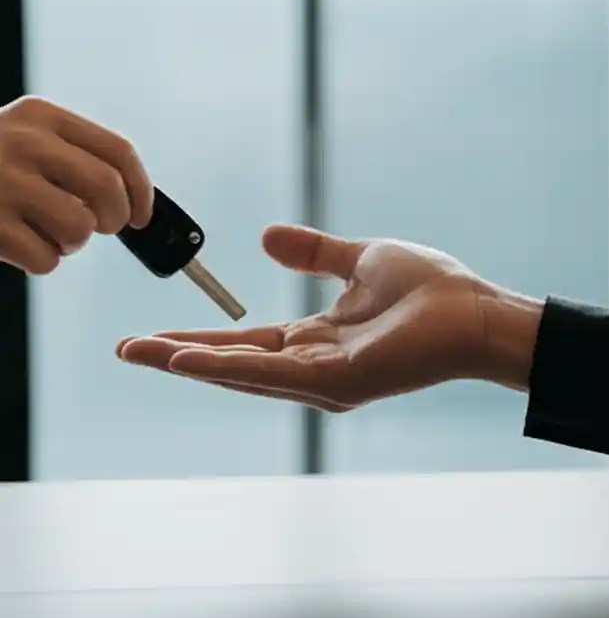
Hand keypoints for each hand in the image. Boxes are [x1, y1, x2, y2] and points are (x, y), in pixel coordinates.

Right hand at [0, 95, 152, 273]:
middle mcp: (22, 142)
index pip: (118, 151)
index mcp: (40, 116)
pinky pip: (47, 258)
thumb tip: (134, 202)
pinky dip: (41, 260)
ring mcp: (2, 182)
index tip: (141, 215)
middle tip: (97, 228)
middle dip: (113, 219)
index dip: (142, 190)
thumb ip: (73, 157)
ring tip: (45, 232)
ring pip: (79, 228)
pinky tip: (17, 244)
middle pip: (107, 190)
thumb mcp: (22, 138)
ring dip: (71, 242)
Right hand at [116, 224, 544, 411]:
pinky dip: (227, 367)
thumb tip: (266, 236)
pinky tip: (188, 360)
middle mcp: (315, 368)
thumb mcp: (359, 259)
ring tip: (141, 353)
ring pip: (243, 373)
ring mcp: (326, 380)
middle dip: (178, 356)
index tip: (152, 333)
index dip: (198, 338)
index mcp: (318, 340)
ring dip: (190, 363)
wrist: (474, 309)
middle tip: (124, 350)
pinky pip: (273, 373)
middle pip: (232, 364)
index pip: (244, 342)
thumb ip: (313, 252)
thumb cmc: (431, 290)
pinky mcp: (340, 381)